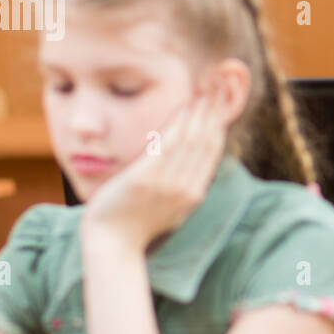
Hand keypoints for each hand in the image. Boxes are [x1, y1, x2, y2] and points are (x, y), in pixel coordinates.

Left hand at [80, 90, 228, 251]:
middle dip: (215, 113)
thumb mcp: (168, 209)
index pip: (213, 153)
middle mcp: (186, 189)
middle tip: (221, 89)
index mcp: (194, 196)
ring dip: (201, 113)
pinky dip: (179, 124)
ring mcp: (167, 184)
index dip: (219, 126)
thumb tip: (189, 164)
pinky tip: (184, 107)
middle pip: (207, 143)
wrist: (112, 244)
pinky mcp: (147, 178)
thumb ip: (181, 186)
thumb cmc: (134, 225)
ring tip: (206, 91)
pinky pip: (168, 145)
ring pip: (193, 140)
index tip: (221, 105)